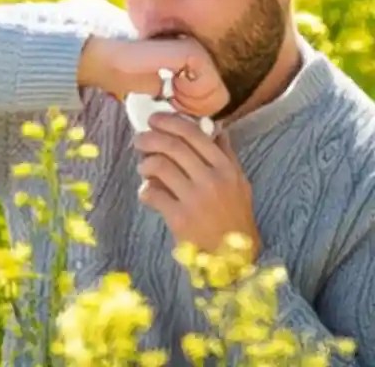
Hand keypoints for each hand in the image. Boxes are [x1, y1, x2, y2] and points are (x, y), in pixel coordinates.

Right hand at [80, 36, 229, 116]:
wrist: (113, 66)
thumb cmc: (134, 81)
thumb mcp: (169, 97)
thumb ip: (190, 102)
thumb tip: (207, 122)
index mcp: (199, 63)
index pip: (219, 96)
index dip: (199, 109)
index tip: (175, 104)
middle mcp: (203, 54)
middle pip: (220, 95)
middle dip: (196, 106)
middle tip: (173, 100)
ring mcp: (199, 51)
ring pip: (215, 91)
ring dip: (190, 99)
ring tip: (171, 92)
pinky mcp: (191, 52)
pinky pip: (205, 83)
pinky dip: (188, 92)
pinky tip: (171, 84)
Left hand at [134, 112, 259, 258]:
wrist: (234, 258)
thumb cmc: (234, 217)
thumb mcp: (238, 183)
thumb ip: (225, 154)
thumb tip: (215, 128)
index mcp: (226, 168)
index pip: (193, 133)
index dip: (169, 122)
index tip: (154, 120)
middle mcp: (212, 180)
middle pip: (171, 145)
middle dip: (148, 138)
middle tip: (139, 140)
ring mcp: (195, 198)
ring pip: (158, 165)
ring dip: (144, 164)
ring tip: (144, 169)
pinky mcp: (179, 217)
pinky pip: (151, 192)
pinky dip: (145, 190)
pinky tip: (149, 194)